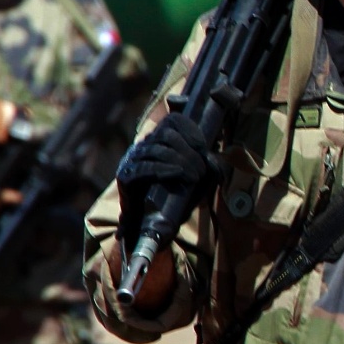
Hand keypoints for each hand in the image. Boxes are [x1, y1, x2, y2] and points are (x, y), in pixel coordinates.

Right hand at [115, 114, 214, 231]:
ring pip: (156, 149)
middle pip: (166, 135)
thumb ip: (205, 170)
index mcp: (158, 141)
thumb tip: (217, 164)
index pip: (171, 121)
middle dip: (188, 151)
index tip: (203, 145)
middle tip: (201, 169)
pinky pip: (144, 167)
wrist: (146, 222)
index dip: (189, 128)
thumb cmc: (171, 197)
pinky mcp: (126, 176)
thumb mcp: (193, 180)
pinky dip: (164, 169)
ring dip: (180, 161)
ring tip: (195, 175)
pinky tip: (178, 174)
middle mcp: (144, 146)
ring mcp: (132, 159)